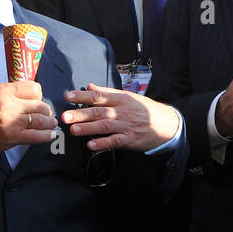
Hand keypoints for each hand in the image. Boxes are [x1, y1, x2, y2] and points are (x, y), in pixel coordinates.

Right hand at [0, 81, 57, 153]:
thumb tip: (28, 95)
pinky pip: (36, 136)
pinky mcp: (12, 136)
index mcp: (3, 90)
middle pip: (39, 105)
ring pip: (40, 120)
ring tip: (51, 124)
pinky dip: (45, 136)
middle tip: (48, 115)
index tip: (38, 100)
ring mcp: (12, 120)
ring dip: (49, 123)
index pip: (33, 88)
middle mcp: (9, 103)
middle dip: (46, 111)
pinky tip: (50, 135)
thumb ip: (9, 93)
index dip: (39, 95)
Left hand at [62, 83, 181, 151]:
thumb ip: (107, 92)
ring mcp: (126, 125)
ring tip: (74, 130)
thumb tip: (89, 85)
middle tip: (65, 116)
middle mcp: (122, 111)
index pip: (98, 95)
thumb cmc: (144, 109)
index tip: (68, 96)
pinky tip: (91, 145)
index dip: (82, 96)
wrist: (167, 123)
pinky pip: (114, 141)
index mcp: (120, 99)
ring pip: (104, 126)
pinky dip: (103, 143)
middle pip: (99, 111)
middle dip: (81, 114)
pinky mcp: (130, 139)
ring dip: (88, 128)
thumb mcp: (128, 96)